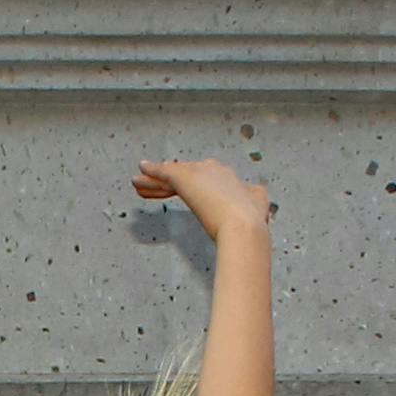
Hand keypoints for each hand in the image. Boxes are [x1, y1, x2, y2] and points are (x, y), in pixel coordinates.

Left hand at [134, 158, 270, 235]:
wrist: (243, 223)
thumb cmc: (251, 220)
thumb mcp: (257, 207)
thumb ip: (254, 201)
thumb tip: (258, 203)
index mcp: (230, 180)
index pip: (205, 182)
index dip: (193, 189)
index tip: (186, 196)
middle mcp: (214, 171)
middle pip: (186, 175)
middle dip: (169, 183)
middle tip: (153, 189)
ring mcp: (199, 173)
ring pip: (171, 175)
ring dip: (153, 181)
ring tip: (137, 184)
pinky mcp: (184, 177)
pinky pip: (162, 172)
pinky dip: (151, 172)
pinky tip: (139, 172)